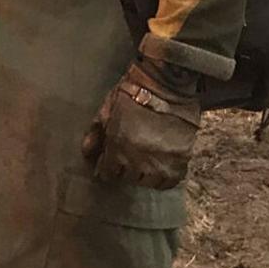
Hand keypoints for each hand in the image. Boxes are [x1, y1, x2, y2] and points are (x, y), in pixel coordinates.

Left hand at [82, 59, 201, 187]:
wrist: (166, 85)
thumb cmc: (132, 93)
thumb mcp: (107, 109)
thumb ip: (95, 133)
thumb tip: (87, 152)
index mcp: (118, 147)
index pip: (108, 173)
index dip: (106, 167)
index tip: (108, 161)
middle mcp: (139, 161)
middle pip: (127, 178)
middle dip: (124, 168)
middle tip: (127, 156)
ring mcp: (161, 164)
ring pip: (148, 182)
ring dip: (143, 173)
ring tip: (144, 160)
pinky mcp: (181, 162)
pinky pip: (168, 182)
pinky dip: (162, 177)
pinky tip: (159, 164)